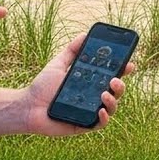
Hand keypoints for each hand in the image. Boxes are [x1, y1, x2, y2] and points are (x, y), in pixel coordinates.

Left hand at [18, 32, 135, 135]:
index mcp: (90, 83)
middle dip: (120, 85)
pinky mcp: (84, 125)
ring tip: (104, 93)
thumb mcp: (58, 64)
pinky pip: (100, 124)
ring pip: (111, 108)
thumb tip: (85, 34)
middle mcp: (93, 97)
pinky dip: (104, 118)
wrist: (27, 106)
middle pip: (116, 92)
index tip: (130, 63)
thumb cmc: (42, 86)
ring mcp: (90, 112)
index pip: (112, 76)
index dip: (123, 70)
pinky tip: (100, 110)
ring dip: (113, 100)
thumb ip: (71, 50)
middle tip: (114, 79)